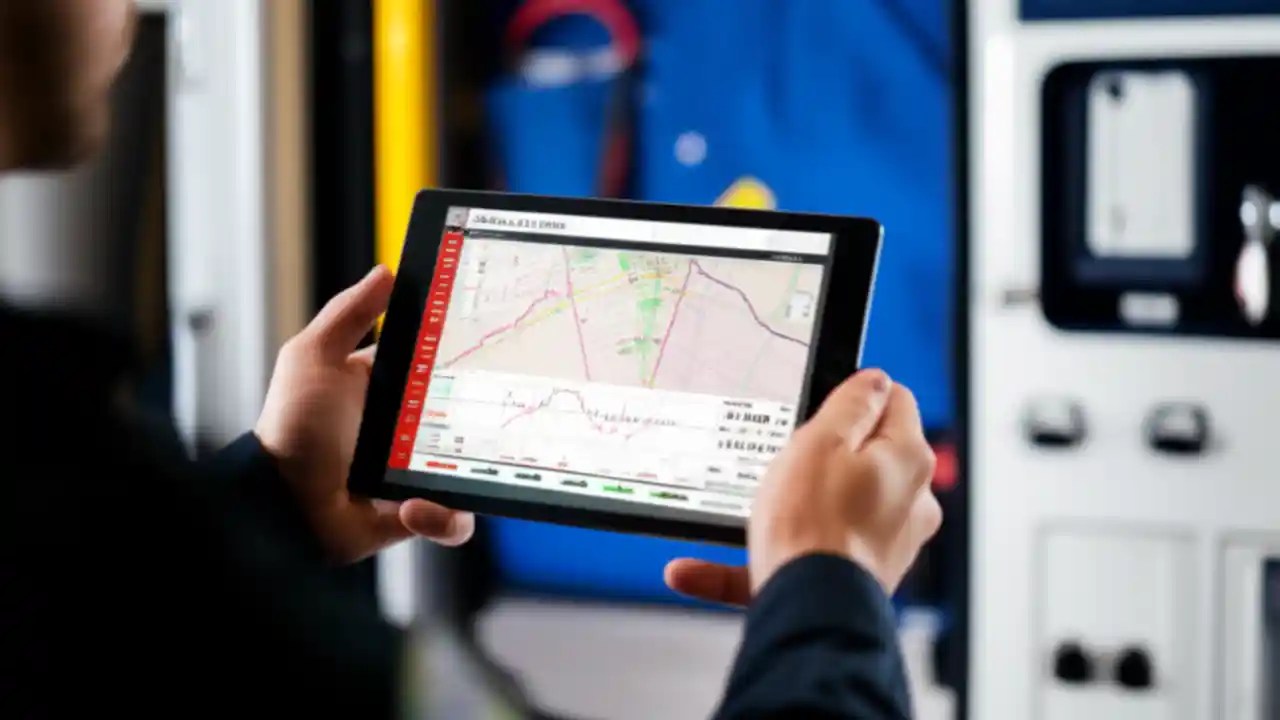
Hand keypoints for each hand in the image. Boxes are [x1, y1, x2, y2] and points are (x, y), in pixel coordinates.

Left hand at [254, 265, 474, 563]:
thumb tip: (385, 272)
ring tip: (441, 475)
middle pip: (465, 416)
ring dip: (466, 476)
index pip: (435, 366)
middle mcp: (404, 430)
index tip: (489, 348)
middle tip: (490, 418)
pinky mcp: (416, 514)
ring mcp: (413, 473)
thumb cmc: (291, 429)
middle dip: (483, 419)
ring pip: (470, 470)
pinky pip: (453, 518)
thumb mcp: (313, 357)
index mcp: (384, 389)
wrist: (280, 505)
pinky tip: (412, 507)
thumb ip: (348, 313)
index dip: (462, 357)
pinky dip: (443, 517)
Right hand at [664, 370, 940, 605]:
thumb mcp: (821, 440)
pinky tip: (694, 567)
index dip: (854, 396)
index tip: (821, 405)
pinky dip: (752, 560)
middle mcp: (908, 502)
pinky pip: (797, 558)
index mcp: (907, 460)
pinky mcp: (853, 578)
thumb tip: (874, 380)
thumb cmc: (811, 525)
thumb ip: (852, 403)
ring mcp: (884, 543)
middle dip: (823, 453)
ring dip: (783, 508)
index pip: (894, 401)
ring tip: (743, 508)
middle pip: (865, 453)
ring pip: (830, 507)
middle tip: (784, 456)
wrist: (806, 610)